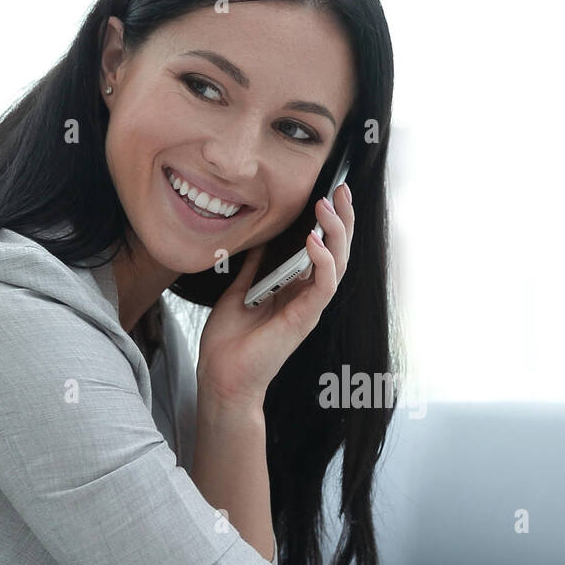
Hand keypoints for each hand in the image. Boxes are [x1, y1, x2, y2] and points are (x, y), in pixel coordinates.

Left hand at [196, 182, 353, 408]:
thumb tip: (259, 243)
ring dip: (337, 232)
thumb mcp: (238, 291)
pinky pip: (323, 285)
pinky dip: (322, 261)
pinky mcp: (305, 318)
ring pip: (339, 264)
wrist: (221, 375)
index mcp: (295, 288)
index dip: (329, 221)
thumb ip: (254, 268)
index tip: (328, 192)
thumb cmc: (229, 342)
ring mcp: (309, 307)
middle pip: (338, 251)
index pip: (322, 248)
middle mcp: (307, 296)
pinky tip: (312, 240)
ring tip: (327, 205)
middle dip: (343, 218)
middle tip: (341, 189)